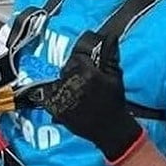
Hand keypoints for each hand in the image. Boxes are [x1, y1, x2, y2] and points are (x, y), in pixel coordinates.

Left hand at [35, 38, 144, 165]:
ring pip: (57, 80)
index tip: (88, 67)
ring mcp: (61, 95)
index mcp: (87, 72)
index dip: (82, 62)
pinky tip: (65, 98)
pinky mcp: (55, 107)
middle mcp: (71, 82)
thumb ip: (110, 55)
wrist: (109, 128)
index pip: (77, 56)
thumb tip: (109, 37)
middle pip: (66, 68)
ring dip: (64, 83)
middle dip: (73, 71)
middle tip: (83, 80)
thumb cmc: (114, 102)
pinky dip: (54, 95)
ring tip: (76, 91)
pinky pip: (49, 95)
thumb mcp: (116, 76)